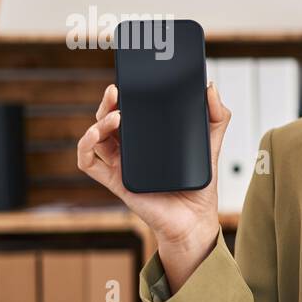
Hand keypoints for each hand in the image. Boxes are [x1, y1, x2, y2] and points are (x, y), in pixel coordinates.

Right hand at [77, 81, 229, 249]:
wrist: (195, 220)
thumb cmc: (198, 185)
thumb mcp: (212, 144)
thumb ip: (216, 116)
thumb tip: (210, 87)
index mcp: (149, 138)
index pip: (130, 110)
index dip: (125, 95)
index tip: (129, 81)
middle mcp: (131, 149)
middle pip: (108, 119)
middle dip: (108, 102)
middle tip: (118, 91)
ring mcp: (120, 165)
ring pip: (95, 137)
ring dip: (99, 121)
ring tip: (118, 116)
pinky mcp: (115, 181)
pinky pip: (88, 162)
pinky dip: (85, 145)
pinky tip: (96, 134)